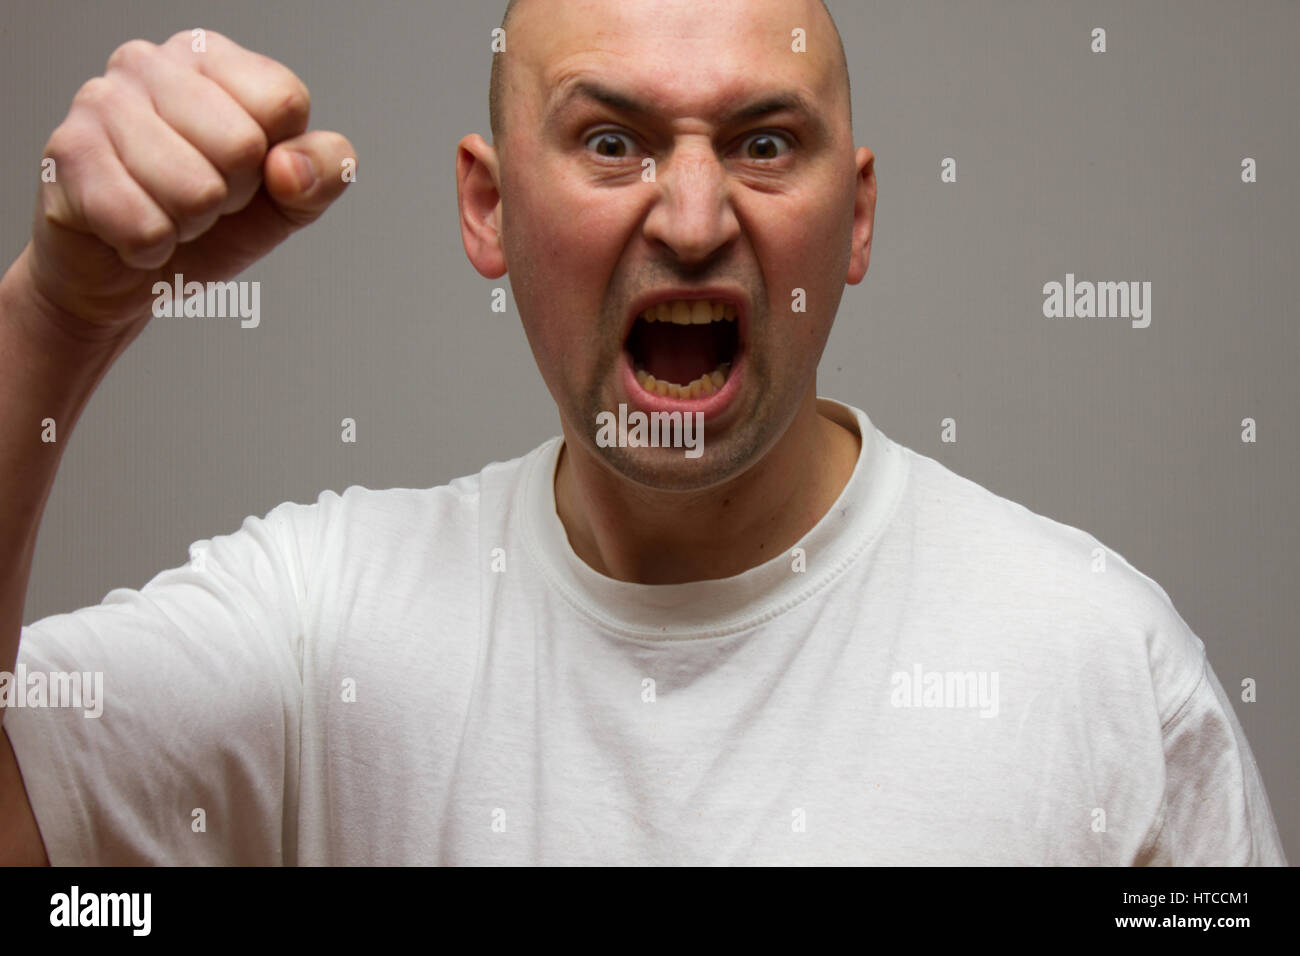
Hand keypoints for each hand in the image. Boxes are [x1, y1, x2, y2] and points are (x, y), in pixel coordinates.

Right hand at [23, 29, 354, 333]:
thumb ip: (323, 174)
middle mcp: (150, 63)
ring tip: (163, 211)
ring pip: (195, 191)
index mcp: (211, 59)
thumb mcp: (286, 202)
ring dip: (187, 225)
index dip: (276, 160)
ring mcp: (101, 102)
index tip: (245, 173)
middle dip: (230, 196)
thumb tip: (293, 166)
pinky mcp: (68, 155)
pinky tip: (130, 231)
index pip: (284, 101)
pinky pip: (146, 226)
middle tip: (199, 200)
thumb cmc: (205, 226)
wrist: (124, 274)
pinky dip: (150, 248)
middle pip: (242, 146)